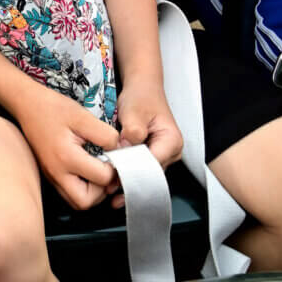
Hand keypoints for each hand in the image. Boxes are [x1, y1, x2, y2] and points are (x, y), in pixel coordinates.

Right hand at [10, 83, 119, 210]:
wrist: (26, 104)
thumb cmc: (52, 108)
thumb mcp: (83, 116)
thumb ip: (106, 135)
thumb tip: (120, 151)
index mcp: (66, 157)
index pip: (102, 177)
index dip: (114, 167)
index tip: (113, 154)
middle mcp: (56, 172)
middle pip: (85, 202)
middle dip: (102, 190)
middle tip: (105, 169)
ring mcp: (51, 176)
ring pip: (77, 202)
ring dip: (92, 192)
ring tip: (96, 170)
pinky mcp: (50, 175)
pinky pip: (69, 193)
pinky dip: (81, 188)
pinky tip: (85, 170)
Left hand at [112, 81, 182, 206]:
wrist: (142, 87)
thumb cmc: (142, 96)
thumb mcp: (134, 111)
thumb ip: (131, 131)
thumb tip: (124, 150)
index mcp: (171, 142)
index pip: (153, 165)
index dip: (134, 173)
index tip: (116, 179)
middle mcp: (170, 152)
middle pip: (150, 174)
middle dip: (130, 183)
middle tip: (111, 193)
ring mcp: (162, 154)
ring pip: (145, 174)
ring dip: (128, 182)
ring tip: (110, 194)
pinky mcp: (151, 154)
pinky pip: (140, 169)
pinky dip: (128, 174)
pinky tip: (114, 184)